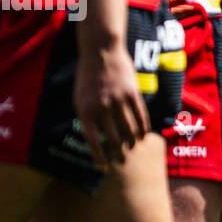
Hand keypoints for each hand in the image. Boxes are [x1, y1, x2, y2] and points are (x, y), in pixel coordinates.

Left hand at [73, 43, 148, 167]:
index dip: (99, 157)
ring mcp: (118, 100)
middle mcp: (101, 108)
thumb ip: (87, 118)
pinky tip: (142, 136)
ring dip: (131, 142)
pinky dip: (142, 128)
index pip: (92, 141)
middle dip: (118, 153)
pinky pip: (140, 116)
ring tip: (132, 149)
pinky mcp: (132, 93)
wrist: (100, 53)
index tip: (104, 168)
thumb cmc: (87, 79)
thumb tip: (96, 139)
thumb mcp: (79, 99)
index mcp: (85, 111)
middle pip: (113, 138)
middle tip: (122, 162)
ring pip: (128, 129)